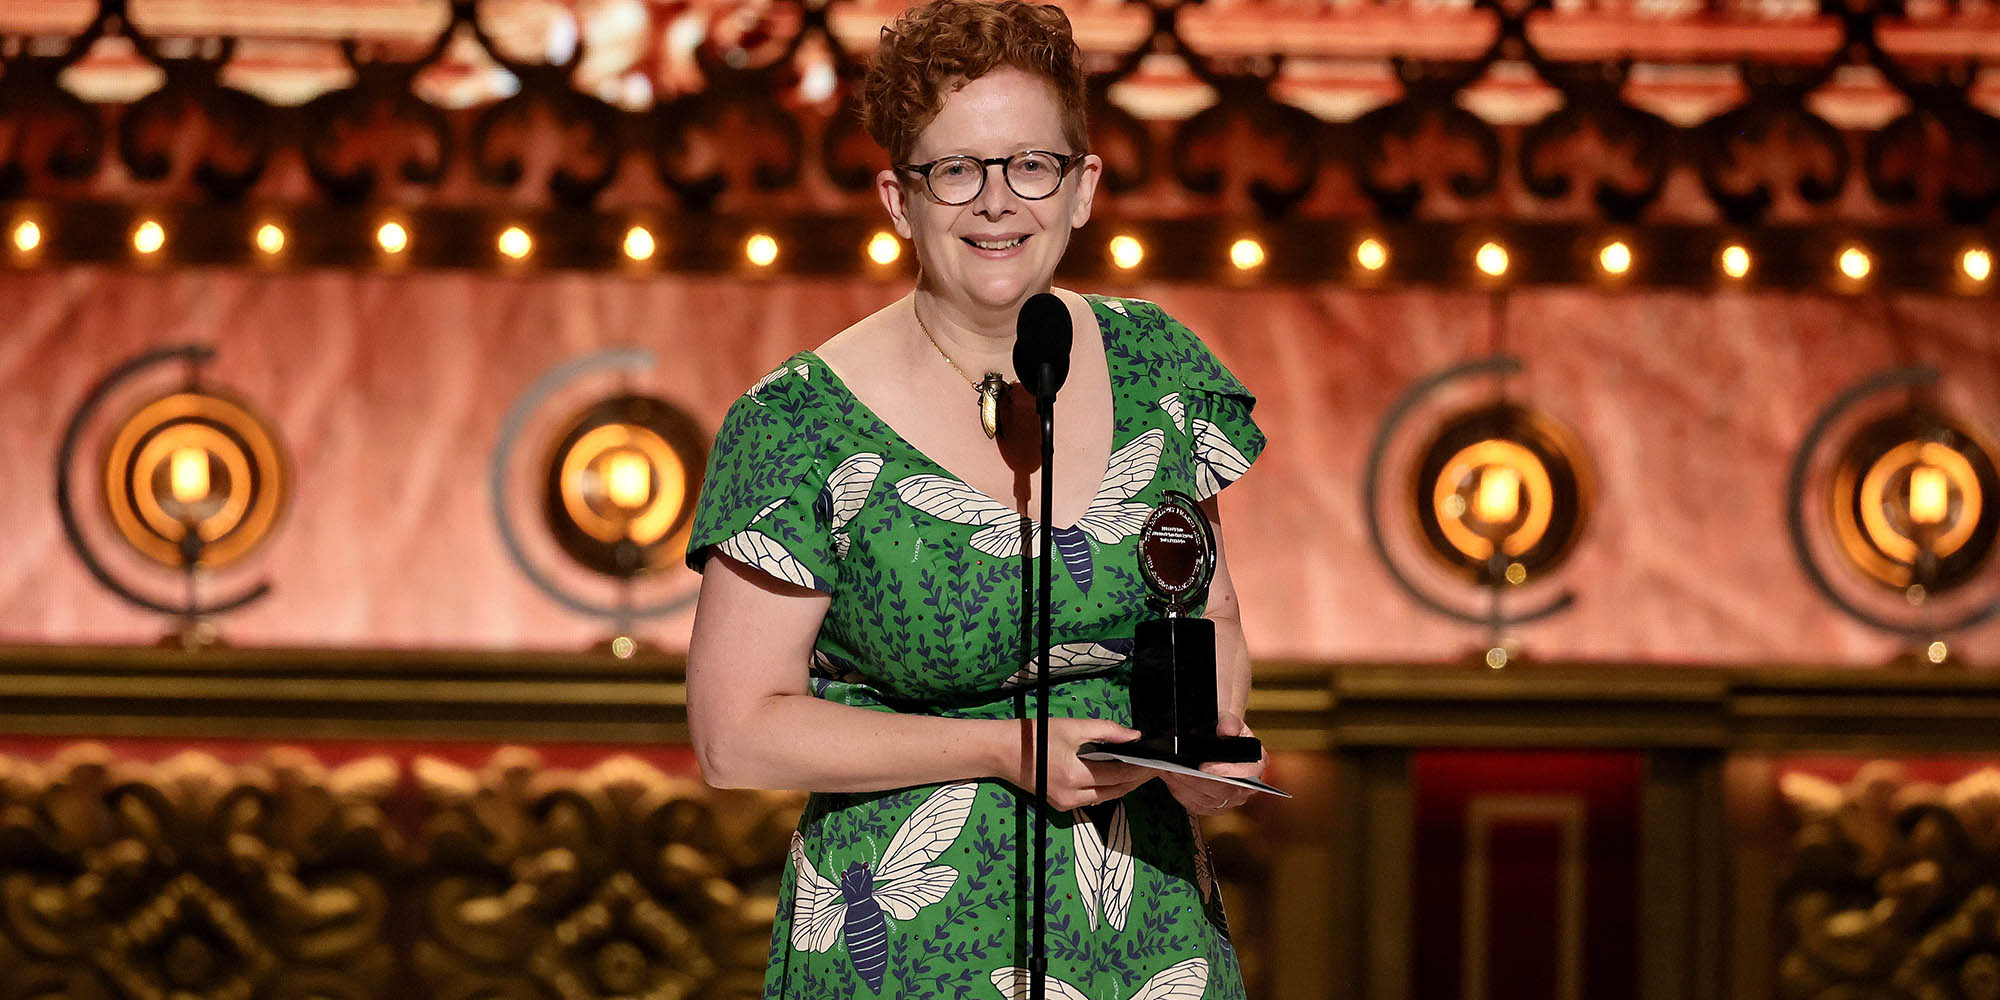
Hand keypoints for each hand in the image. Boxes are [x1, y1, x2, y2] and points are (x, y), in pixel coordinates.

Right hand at [1010, 717, 1151, 811]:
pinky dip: (1106, 788)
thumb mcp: (1072, 727)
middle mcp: (1072, 797)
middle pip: (1116, 790)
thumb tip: (1134, 736)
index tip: (1157, 761)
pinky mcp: (1060, 805)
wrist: (1001, 752)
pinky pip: (1092, 799)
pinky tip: (1114, 775)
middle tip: (1153, 767)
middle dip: (1136, 779)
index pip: (1119, 774)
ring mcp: (1065, 804)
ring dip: (1123, 785)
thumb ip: (1106, 731)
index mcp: (1074, 776)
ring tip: (1138, 770)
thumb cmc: (1034, 735)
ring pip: (1106, 797)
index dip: (1140, 769)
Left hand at [1161, 712, 1264, 815]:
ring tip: (1170, 770)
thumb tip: (1227, 730)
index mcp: (1256, 765)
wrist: (1215, 741)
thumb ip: (1229, 723)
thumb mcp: (1227, 721)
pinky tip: (1171, 778)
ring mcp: (1229, 800)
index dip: (1226, 772)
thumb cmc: (1222, 732)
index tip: (1204, 766)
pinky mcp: (1211, 807)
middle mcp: (1246, 787)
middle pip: (1223, 791)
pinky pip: (1194, 803)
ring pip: (1206, 799)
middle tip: (1178, 769)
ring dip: (1185, 785)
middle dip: (1197, 780)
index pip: (1248, 774)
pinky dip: (1180, 790)